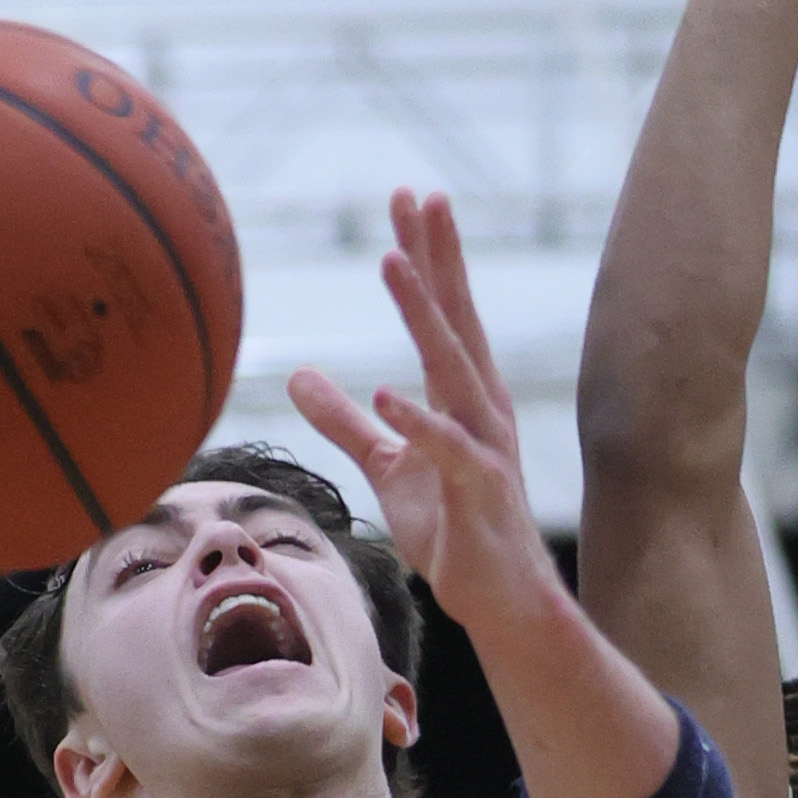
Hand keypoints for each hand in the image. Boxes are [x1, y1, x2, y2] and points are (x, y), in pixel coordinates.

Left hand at [287, 191, 558, 643]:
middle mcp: (481, 408)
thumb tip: (296, 374)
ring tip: (394, 265)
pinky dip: (420, 421)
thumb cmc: (454, 530)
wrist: (501, 600)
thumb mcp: (388, 467)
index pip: (444, 313)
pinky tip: (388, 392)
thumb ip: (345, 421)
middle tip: (417, 197)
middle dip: (437, 257)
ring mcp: (485, 446)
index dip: (426, 257)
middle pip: (456, 319)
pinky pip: (448, 449)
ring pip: (453, 367)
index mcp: (461, 396)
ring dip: (424, 316)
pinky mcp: (480, 490)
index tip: (408, 200)